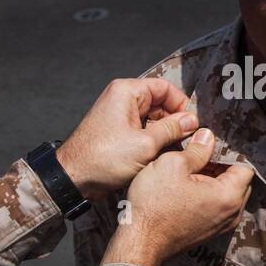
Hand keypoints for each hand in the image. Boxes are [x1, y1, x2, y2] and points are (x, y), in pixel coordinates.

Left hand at [57, 77, 196, 197]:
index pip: (164, 87)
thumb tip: (191, 121)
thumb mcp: (145, 144)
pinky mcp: (118, 133)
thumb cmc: (102, 158)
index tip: (191, 122)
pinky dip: (154, 141)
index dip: (181, 104)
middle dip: (174, 121)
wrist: (74, 178)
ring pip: (153, 119)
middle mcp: (122, 100)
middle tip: (187, 139)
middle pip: (160, 103)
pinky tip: (161, 156)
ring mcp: (119, 116)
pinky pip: (143, 131)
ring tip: (175, 150)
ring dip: (165, 134)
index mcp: (127, 92)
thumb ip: (171, 129)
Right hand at [104, 129, 254, 265]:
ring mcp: (221, 226)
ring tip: (190, 170)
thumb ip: (197, 149)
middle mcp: (232, 214)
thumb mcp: (172, 164)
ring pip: (227, 194)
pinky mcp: (209, 232)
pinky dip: (207, 194)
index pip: (245, 166)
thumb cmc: (154, 205)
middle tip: (200, 155)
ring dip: (213, 180)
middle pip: (239, 181)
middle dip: (222, 165)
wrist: (139, 242)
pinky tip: (186, 187)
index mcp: (229, 196)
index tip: (211, 144)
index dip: (229, 151)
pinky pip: (217, 207)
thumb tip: (208, 137)